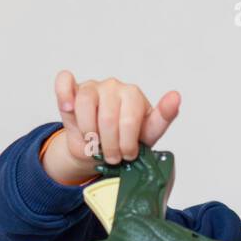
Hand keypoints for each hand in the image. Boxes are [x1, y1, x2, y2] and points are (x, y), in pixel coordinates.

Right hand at [45, 71, 181, 181]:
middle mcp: (114, 87)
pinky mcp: (73, 88)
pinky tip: (69, 110)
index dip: (126, 143)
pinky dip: (65, 97)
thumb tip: (176, 96)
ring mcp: (93, 86)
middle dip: (109, 145)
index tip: (128, 155)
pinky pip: (64, 83)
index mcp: (134, 95)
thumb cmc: (126, 140)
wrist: (99, 150)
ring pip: (85, 105)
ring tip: (95, 144)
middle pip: (107, 118)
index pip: (129, 120)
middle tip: (112, 156)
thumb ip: (163, 117)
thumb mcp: (148, 135)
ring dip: (88, 133)